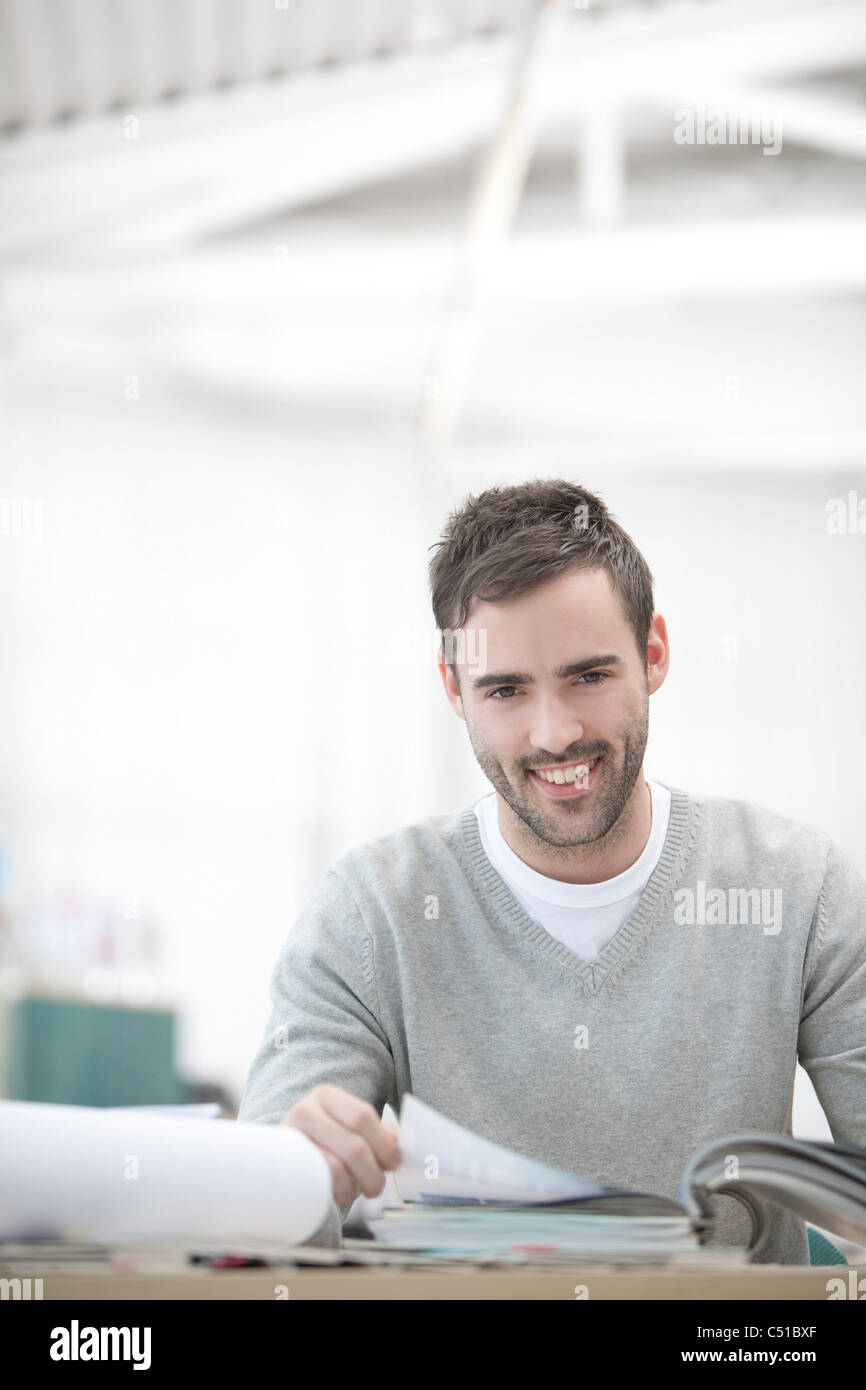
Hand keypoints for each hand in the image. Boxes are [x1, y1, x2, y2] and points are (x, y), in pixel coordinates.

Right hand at [282, 1083, 400, 1204]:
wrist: (283, 1157)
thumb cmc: (326, 1142)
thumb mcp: (351, 1129)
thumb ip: (380, 1134)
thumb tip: (406, 1145)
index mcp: (326, 1095)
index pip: (363, 1116)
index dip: (384, 1144)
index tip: (394, 1162)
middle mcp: (305, 1110)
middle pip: (354, 1146)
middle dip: (373, 1172)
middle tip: (377, 1186)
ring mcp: (292, 1138)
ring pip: (338, 1167)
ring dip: (355, 1185)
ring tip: (356, 1188)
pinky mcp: (286, 1165)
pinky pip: (320, 1183)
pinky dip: (338, 1191)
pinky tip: (340, 1191)